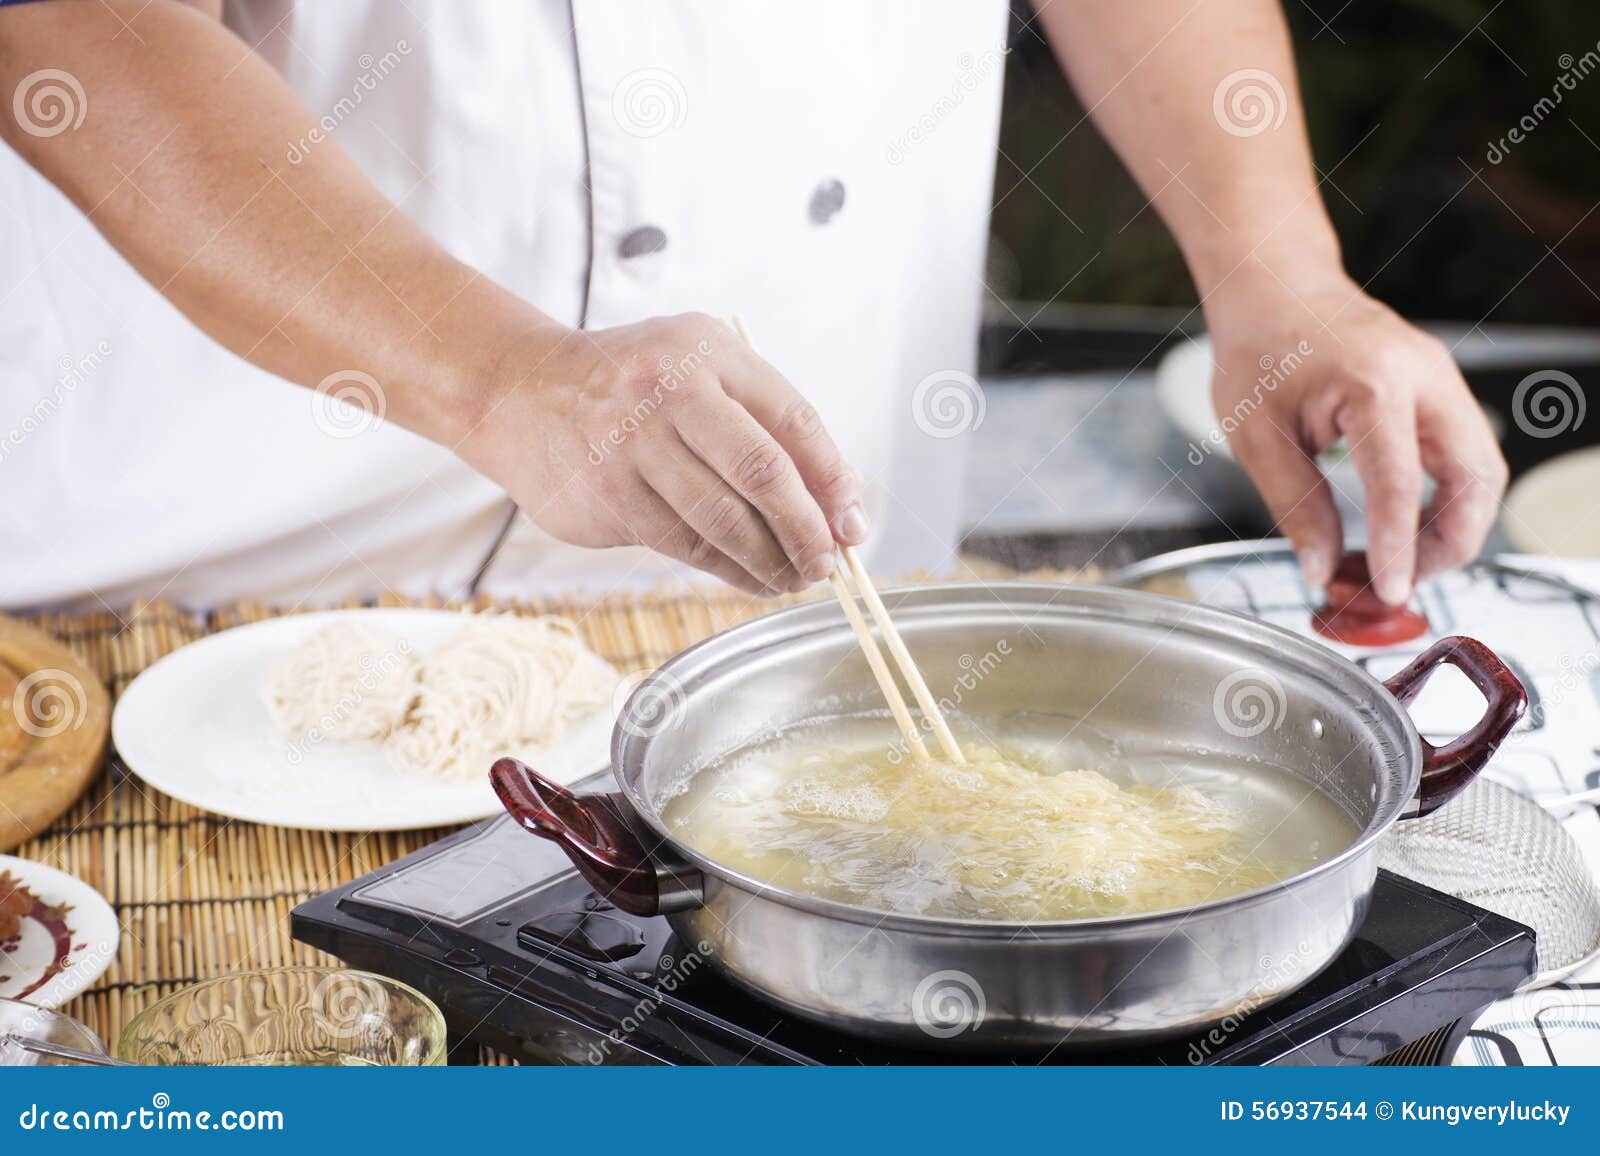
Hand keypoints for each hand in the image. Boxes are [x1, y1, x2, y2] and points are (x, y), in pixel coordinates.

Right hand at [457, 313, 866, 595]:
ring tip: (794, 577)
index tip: (854, 523)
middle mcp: (671, 389)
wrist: (520, 392)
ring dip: (770, 560)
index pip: (793, 422)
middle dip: (807, 529)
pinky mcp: (608, 493)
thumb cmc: (631, 389)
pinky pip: (685, 544)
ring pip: (724, 519)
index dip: (833, 480)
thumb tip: (839, 503)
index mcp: (708, 351)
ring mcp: (633, 443)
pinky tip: (751, 578)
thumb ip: (765, 425)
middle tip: (828, 562)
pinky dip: (728, 570)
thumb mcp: (699, 374)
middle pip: (763, 473)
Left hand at [1205, 270, 1505, 604]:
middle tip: (1399, 582)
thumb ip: (1295, 506)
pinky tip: (1403, 529)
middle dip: (1449, 543)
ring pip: (1482, 470)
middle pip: (1476, 476)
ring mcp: (1442, 381)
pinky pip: (1464, 457)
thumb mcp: (1256, 437)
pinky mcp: (1441, 393)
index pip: (1400, 481)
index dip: (1398, 546)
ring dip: (1452, 527)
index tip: (1388, 592)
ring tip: (1397, 561)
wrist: (1275, 289)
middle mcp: (1425, 377)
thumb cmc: (1259, 348)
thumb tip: (1322, 570)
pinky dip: (1444, 501)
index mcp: (1372, 382)